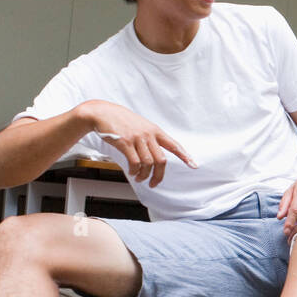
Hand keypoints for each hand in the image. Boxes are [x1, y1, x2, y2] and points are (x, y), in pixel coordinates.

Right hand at [78, 100, 195, 187]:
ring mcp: (137, 138)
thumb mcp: (141, 125)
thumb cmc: (122, 120)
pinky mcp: (125, 142)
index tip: (193, 165)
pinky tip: (132, 172)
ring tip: (140, 178)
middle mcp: (148, 134)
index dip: (185, 156)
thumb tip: (156, 156)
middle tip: (154, 183)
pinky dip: (134, 171)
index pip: (174, 145)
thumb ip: (151, 138)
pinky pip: (134, 162)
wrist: (103, 113)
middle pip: (161, 160)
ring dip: (144, 175)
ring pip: (148, 163)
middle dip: (158, 176)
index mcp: (155, 130)